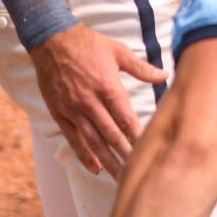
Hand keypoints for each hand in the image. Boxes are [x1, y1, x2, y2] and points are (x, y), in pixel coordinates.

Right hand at [29, 24, 167, 175]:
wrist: (51, 39)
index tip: (150, 150)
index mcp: (108, 86)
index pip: (126, 119)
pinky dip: (84, 155)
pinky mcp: (59, 112)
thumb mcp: (118, 51)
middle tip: (139, 171)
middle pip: (112, 135)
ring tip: (120, 177)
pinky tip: (95, 168)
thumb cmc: (87, 43)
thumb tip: (164, 75)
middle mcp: (90, 101)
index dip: (138, 137)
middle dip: (126, 155)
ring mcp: (73, 109)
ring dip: (107, 161)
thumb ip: (141, 68)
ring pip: (93, 141)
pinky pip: (73, 138)